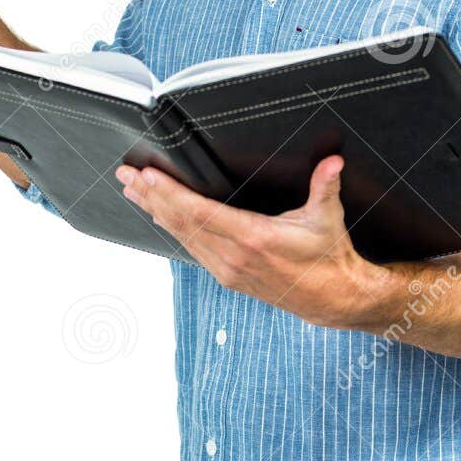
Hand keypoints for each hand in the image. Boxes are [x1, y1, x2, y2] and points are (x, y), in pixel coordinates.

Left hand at [114, 153, 388, 328]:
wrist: (333, 298)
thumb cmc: (328, 256)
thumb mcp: (328, 218)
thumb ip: (325, 185)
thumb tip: (333, 162)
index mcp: (254, 238)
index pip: (200, 212)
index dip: (171, 193)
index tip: (148, 176)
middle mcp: (234, 256)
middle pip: (182, 222)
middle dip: (151, 196)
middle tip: (126, 175)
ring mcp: (228, 269)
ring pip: (182, 236)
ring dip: (156, 211)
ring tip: (133, 191)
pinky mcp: (228, 276)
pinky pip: (192, 249)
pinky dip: (173, 229)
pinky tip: (159, 216)